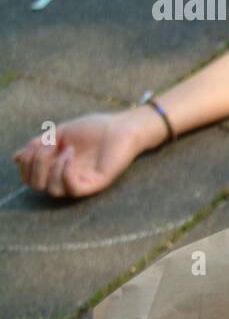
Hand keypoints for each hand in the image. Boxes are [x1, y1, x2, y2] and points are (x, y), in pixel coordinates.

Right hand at [11, 108, 161, 197]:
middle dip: (34, 165)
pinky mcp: (96, 184)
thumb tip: (15, 158)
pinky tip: (70, 155)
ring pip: (53, 191)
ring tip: (66, 148)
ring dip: (52, 167)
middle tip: (47, 146)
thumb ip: (38, 145)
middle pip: (37, 186)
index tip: (35, 144)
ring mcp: (82, 182)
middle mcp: (67, 178)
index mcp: (57, 168)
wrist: (122, 126)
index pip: (30, 179)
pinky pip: (72, 189)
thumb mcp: (59, 133)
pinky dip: (64, 172)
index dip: (25, 164)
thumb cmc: (94, 128)